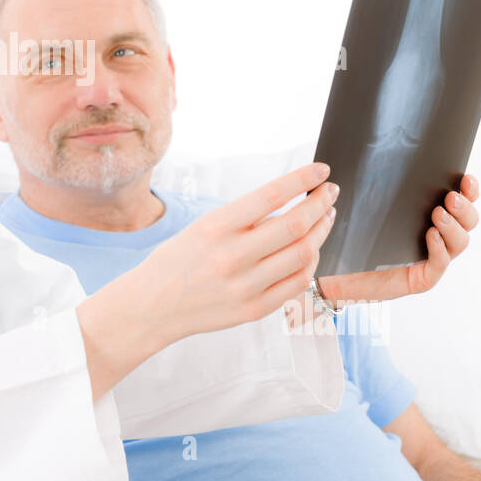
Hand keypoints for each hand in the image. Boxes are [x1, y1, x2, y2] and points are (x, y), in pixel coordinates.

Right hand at [76, 162, 339, 399]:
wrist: (151, 307)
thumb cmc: (175, 262)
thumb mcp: (202, 227)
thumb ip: (245, 218)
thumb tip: (291, 202)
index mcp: (215, 227)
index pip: (272, 195)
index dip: (303, 180)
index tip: (321, 171)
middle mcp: (231, 256)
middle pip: (296, 226)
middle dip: (321, 204)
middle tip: (330, 193)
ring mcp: (245, 286)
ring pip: (303, 254)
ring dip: (321, 232)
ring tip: (325, 218)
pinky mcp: (254, 310)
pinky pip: (297, 283)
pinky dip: (310, 263)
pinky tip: (310, 251)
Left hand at [318, 173, 479, 306]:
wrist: (335, 270)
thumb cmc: (352, 235)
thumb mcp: (367, 204)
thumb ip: (378, 183)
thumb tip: (384, 154)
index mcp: (429, 214)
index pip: (461, 201)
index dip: (469, 190)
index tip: (466, 178)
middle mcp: (437, 235)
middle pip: (468, 221)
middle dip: (464, 207)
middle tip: (451, 198)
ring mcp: (432, 258)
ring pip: (459, 242)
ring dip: (453, 227)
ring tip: (439, 214)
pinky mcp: (422, 278)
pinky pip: (440, 264)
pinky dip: (439, 249)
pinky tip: (430, 235)